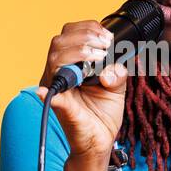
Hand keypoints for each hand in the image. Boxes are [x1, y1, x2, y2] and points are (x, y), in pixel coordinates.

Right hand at [34, 20, 127, 160]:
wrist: (99, 142)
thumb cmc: (102, 115)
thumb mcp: (116, 88)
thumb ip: (118, 72)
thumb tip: (112, 68)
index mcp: (70, 67)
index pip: (67, 37)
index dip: (86, 29)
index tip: (106, 35)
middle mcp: (59, 76)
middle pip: (58, 43)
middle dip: (84, 37)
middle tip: (105, 44)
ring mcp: (58, 91)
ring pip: (55, 61)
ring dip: (79, 52)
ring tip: (99, 58)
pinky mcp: (60, 108)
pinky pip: (53, 98)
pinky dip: (53, 94)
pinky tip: (52, 93)